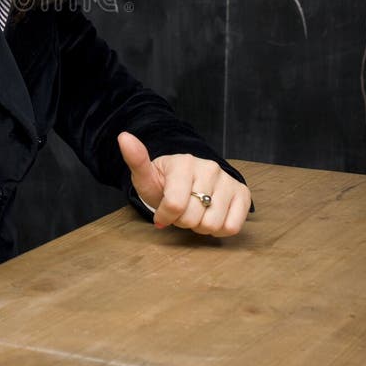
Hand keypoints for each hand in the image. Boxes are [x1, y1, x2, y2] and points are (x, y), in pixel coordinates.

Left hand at [117, 131, 251, 236]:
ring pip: (213, 224)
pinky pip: (232, 226)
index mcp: (183, 162)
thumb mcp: (146, 177)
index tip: (162, 213)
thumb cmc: (164, 184)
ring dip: (201, 226)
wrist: (187, 182)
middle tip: (181, 210)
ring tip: (196, 212)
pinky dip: (220, 229)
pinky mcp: (242, 193)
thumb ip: (136, 160)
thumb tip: (123, 136)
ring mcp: (227, 179)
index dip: (166, 217)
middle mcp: (209, 167)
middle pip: (193, 218)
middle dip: (183, 221)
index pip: (174, 205)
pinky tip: (212, 215)